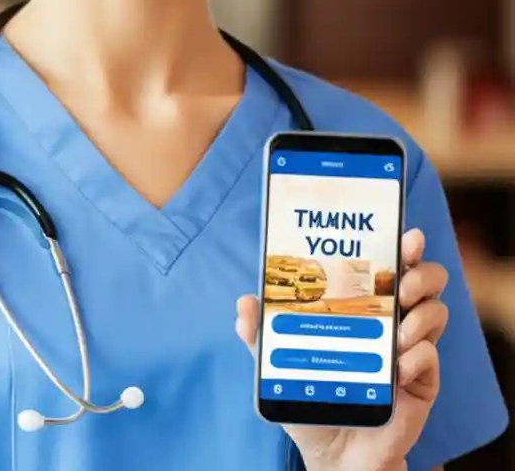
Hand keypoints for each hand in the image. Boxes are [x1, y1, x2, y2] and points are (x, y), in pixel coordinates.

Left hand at [236, 228, 446, 470]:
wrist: (334, 453)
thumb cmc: (312, 400)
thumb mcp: (278, 365)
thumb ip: (260, 335)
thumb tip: (244, 303)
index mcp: (363, 308)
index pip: (389, 266)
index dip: (403, 246)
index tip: (405, 233)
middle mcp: (392, 323)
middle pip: (426, 281)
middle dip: (420, 273)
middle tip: (400, 287)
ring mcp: (411, 351)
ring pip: (436, 313)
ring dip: (419, 317)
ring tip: (396, 333)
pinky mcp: (422, 383)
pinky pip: (431, 358)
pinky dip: (417, 358)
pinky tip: (396, 370)